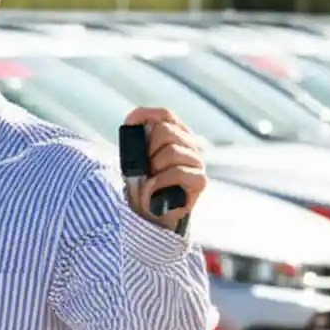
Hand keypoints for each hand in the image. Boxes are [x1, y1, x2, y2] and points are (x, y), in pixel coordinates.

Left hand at [122, 107, 207, 232]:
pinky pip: (178, 172)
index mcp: (175, 134)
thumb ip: (136, 137)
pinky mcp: (200, 180)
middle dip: (147, 152)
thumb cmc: (140, 184)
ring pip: (171, 151)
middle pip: (165, 131)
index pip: (165, 114)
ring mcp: (197, 162)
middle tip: (145, 169)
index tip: (130, 126)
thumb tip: (134, 121)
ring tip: (150, 182)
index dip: (146, 116)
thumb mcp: (133, 158)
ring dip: (153, 170)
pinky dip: (160, 182)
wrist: (148, 215)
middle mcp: (191, 144)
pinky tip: (154, 191)